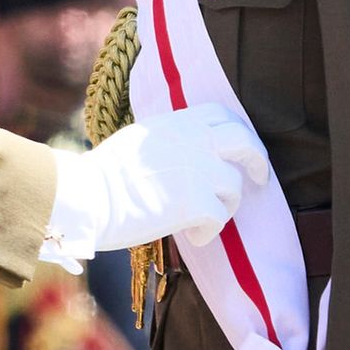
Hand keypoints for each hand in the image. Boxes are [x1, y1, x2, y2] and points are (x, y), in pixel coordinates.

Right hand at [83, 105, 268, 250]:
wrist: (90, 196)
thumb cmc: (102, 174)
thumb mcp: (139, 140)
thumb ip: (167, 140)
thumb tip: (180, 150)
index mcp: (176, 122)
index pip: (221, 113)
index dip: (239, 129)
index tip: (242, 147)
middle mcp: (192, 139)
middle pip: (243, 140)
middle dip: (257, 159)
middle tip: (259, 178)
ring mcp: (197, 169)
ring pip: (234, 184)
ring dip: (226, 204)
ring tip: (206, 217)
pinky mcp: (196, 202)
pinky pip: (219, 218)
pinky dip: (209, 231)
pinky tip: (193, 236)